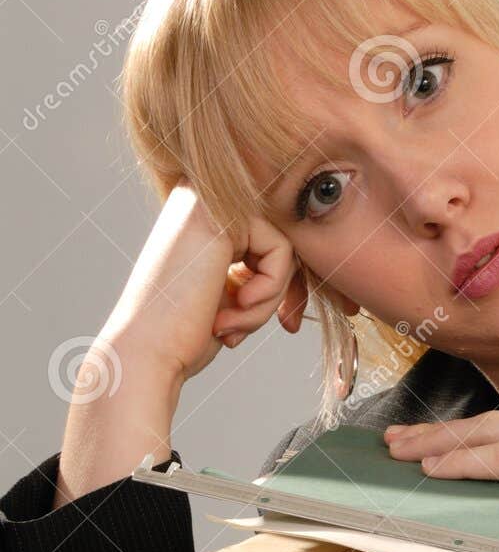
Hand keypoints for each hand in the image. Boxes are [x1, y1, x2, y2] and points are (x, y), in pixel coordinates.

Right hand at [101, 183, 305, 384]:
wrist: (145, 352)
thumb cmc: (181, 335)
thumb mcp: (227, 296)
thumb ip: (255, 271)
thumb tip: (299, 269)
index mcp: (195, 218)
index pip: (265, 242)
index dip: (280, 287)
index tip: (283, 324)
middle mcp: (198, 200)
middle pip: (276, 242)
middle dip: (276, 295)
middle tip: (242, 332)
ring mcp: (206, 201)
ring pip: (281, 249)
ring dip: (267, 300)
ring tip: (231, 325)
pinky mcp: (221, 214)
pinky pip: (281, 250)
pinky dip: (270, 290)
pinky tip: (235, 309)